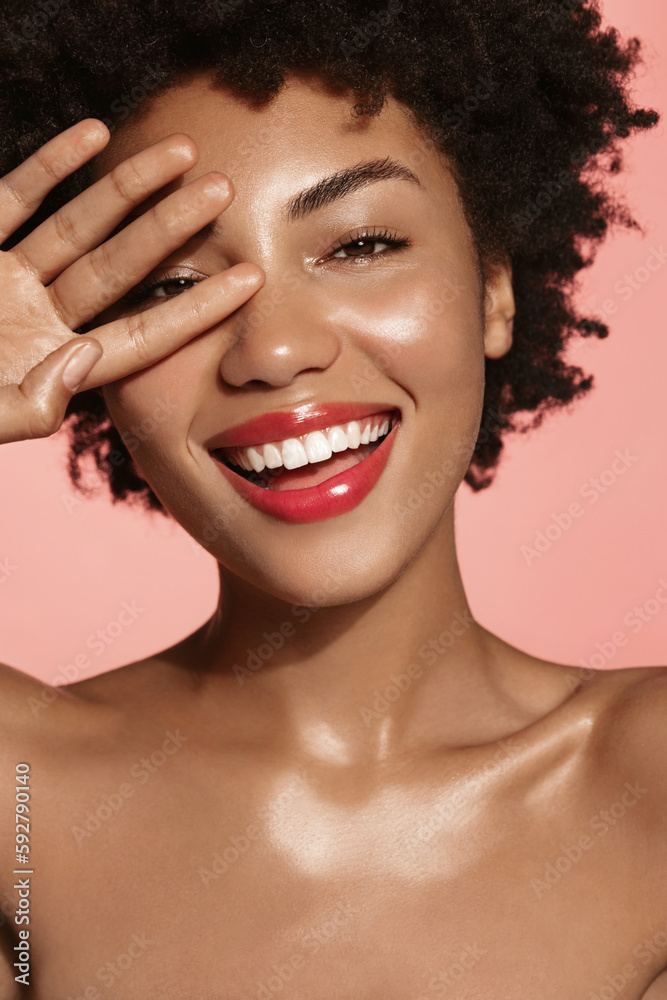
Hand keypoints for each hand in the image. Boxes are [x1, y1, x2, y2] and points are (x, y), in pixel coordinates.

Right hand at [0, 118, 263, 444]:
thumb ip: (27, 405)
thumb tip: (82, 360)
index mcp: (51, 368)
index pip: (141, 336)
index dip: (197, 309)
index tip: (251, 282)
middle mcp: (38, 321)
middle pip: (120, 269)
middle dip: (171, 231)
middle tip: (225, 192)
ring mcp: (4, 280)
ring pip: (76, 224)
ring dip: (125, 188)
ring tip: (179, 152)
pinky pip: (14, 197)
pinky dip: (49, 166)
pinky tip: (92, 135)